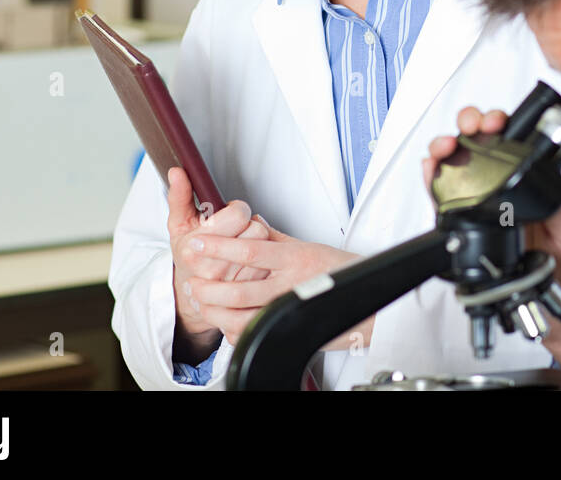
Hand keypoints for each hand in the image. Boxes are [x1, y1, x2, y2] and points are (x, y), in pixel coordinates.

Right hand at [167, 166, 268, 352]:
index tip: (231, 215)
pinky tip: (252, 264)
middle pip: (257, 230)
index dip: (238, 210)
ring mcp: (232, 286)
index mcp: (194, 247)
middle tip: (238, 231)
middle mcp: (213, 269)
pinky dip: (265, 263)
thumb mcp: (179, 225)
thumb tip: (177, 171)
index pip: (238, 215)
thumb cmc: (189, 254)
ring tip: (244, 247)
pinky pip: (271, 268)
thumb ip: (180, 196)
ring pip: (267, 249)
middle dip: (250, 227)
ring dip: (260, 245)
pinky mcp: (249, 296)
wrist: (192, 295)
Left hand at [184, 221, 364, 346]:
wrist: (368, 304)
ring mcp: (288, 311)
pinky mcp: (287, 330)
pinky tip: (223, 319)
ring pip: (242, 317)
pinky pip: (253, 335)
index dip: (219, 247)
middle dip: (208, 286)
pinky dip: (232, 330)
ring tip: (202, 300)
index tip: (198, 242)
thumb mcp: (311, 247)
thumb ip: (278, 239)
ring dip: (215, 310)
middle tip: (192, 279)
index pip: (250, 252)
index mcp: (295, 260)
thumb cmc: (342, 273)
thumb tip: (255, 225)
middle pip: (239, 290)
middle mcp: (291, 286)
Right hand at [421, 106, 560, 380]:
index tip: (496, 124)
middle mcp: (508, 192)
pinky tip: (432, 172)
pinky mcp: (469, 230)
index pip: (512, 141)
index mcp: (535, 183)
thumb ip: (557, 204)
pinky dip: (433, 181)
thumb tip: (536, 182)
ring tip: (446, 147)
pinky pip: (445, 202)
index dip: (499, 124)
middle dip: (468, 127)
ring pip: (457, 168)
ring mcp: (486, 209)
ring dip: (446, 149)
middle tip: (469, 129)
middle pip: (479, 147)